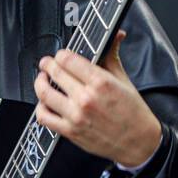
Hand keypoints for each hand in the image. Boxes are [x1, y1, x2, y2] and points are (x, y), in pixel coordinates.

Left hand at [33, 29, 162, 167]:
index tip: (60, 55)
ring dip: (39, 83)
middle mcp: (86, 98)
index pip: (68, 59)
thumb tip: (116, 35)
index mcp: (100, 82)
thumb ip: (112, 56)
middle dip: (47, 64)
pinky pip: (44, 117)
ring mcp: (76, 116)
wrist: (138, 142)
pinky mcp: (70, 131)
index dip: (61, 54)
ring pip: (44, 93)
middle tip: (46, 64)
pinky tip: (45, 103)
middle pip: (54, 72)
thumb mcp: (124, 80)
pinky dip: (40, 107)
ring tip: (42, 80)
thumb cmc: (133, 113)